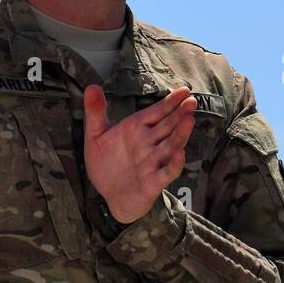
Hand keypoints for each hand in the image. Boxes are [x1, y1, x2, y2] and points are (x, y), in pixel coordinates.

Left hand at [83, 84, 196, 223]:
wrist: (109, 196)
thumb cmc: (106, 164)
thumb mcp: (95, 136)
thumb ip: (95, 112)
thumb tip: (92, 85)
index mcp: (137, 129)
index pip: (157, 112)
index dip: (170, 102)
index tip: (184, 90)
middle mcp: (149, 144)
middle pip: (168, 126)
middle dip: (180, 114)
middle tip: (191, 102)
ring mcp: (153, 163)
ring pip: (170, 146)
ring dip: (180, 134)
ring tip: (189, 120)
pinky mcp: (153, 182)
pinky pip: (166, 173)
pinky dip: (174, 165)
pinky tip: (179, 154)